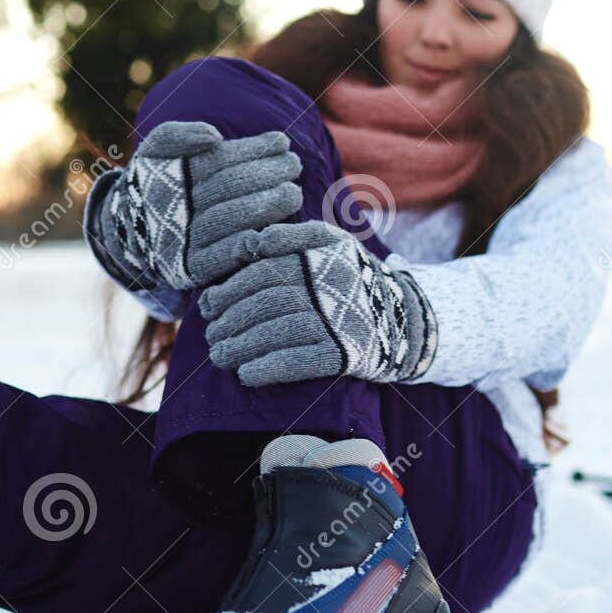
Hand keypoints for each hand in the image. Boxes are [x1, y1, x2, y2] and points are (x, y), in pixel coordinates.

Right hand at [86, 121, 302, 292]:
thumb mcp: (157, 149)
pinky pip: (226, 257)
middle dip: (265, 174)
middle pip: (227, 188)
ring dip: (266, 206)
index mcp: (169, 176)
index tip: (283, 142)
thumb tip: (214, 137)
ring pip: (229, 220)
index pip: (217, 160)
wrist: (131, 231)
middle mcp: (174, 209)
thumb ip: (179, 135)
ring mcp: (183, 241)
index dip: (252, 149)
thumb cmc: (157, 181)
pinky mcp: (194, 269)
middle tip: (295, 165)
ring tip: (294, 193)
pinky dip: (252, 243)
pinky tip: (278, 230)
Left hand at [199, 221, 437, 386]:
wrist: (404, 320)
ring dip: (241, 347)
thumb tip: (253, 244)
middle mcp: (330, 283)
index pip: (264, 270)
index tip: (207, 306)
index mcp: (322, 254)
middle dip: (230, 320)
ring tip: (220, 357)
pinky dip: (268, 368)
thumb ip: (293, 237)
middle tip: (211, 336)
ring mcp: (338, 320)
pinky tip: (246, 375)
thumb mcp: (331, 244)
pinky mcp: (344, 354)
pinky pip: (298, 362)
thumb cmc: (352, 280)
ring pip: (277, 331)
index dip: (229, 289)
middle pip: (266, 301)